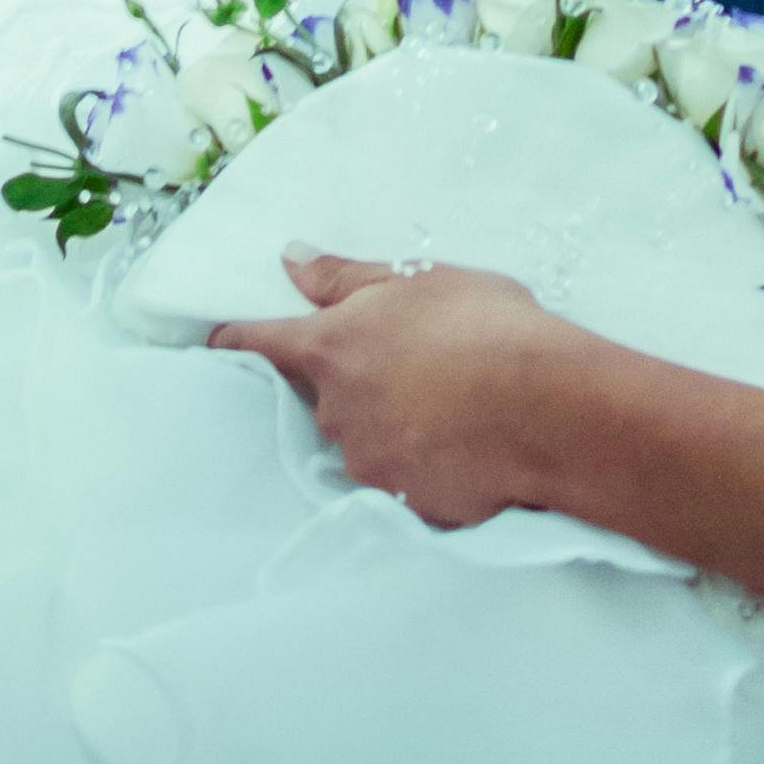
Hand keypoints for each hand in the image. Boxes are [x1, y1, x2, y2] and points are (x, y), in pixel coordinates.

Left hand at [209, 249, 583, 527]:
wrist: (549, 408)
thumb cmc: (487, 327)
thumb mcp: (420, 279)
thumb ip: (346, 276)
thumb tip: (291, 259)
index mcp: (331, 348)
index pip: (257, 343)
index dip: (233, 340)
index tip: (214, 341)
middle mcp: (335, 411)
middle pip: (322, 397)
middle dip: (353, 382)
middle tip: (411, 365)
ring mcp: (367, 463)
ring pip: (363, 439)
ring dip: (389, 424)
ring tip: (450, 406)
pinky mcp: (402, 504)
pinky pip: (401, 480)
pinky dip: (422, 464)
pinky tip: (464, 446)